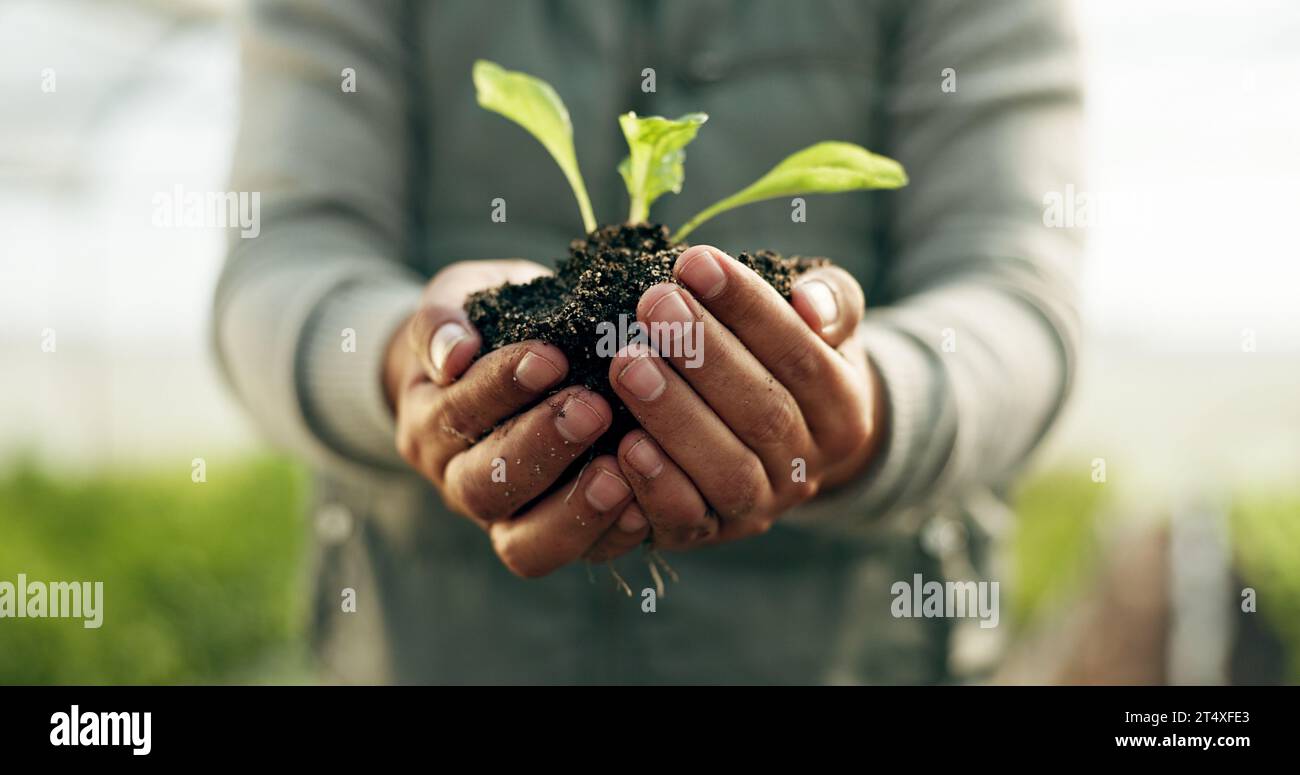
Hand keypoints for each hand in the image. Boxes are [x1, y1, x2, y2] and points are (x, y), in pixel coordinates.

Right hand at [385, 260, 647, 576]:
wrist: (507, 362)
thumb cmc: (491, 322)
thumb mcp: (460, 299)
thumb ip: (444, 318)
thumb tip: (453, 355)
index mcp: (431, 423)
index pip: (456, 415)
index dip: (499, 388)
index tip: (549, 357)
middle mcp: (459, 480)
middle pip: (484, 487)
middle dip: (539, 449)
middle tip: (593, 409)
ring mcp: (507, 519)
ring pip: (524, 543)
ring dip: (573, 509)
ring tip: (618, 471)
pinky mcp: (558, 539)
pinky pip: (577, 556)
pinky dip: (609, 537)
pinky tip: (642, 506)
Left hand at [606, 245, 885, 549]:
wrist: (786, 441)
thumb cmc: (792, 358)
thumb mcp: (825, 322)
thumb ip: (830, 300)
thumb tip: (810, 302)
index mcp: (844, 408)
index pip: (800, 355)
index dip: (748, 309)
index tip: (695, 262)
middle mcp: (809, 466)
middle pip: (762, 413)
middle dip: (703, 355)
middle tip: (652, 303)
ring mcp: (761, 507)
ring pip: (727, 470)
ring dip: (674, 416)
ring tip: (627, 363)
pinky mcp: (712, 533)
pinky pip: (688, 520)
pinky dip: (657, 487)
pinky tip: (622, 444)